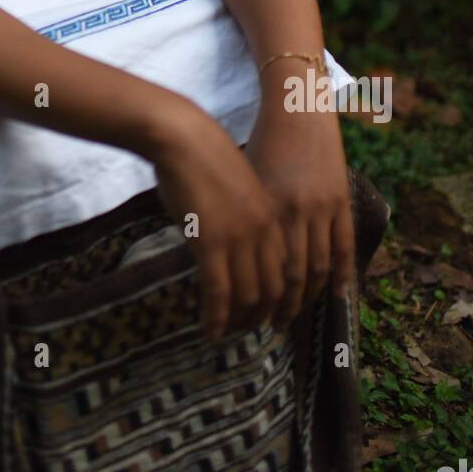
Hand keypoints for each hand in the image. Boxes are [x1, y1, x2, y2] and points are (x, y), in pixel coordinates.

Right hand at [151, 105, 289, 340]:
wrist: (184, 137)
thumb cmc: (202, 155)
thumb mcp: (236, 188)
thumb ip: (243, 217)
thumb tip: (236, 241)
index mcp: (273, 216)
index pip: (288, 269)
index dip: (282, 297)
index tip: (271, 311)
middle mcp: (264, 232)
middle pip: (275, 289)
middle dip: (265, 316)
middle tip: (251, 330)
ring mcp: (239, 239)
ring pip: (249, 297)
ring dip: (240, 322)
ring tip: (228, 334)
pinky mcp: (211, 244)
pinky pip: (219, 293)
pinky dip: (216, 318)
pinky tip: (210, 331)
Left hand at [243, 92, 355, 328]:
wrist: (295, 108)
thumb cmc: (259, 142)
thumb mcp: (241, 180)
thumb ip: (237, 216)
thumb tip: (222, 259)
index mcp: (261, 207)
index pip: (256, 269)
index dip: (246, 300)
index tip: (235, 319)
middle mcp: (291, 212)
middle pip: (288, 276)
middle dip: (276, 308)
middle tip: (266, 327)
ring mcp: (320, 207)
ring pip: (316, 267)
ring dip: (306, 298)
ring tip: (292, 317)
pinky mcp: (340, 200)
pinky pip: (343, 246)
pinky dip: (340, 274)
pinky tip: (334, 295)